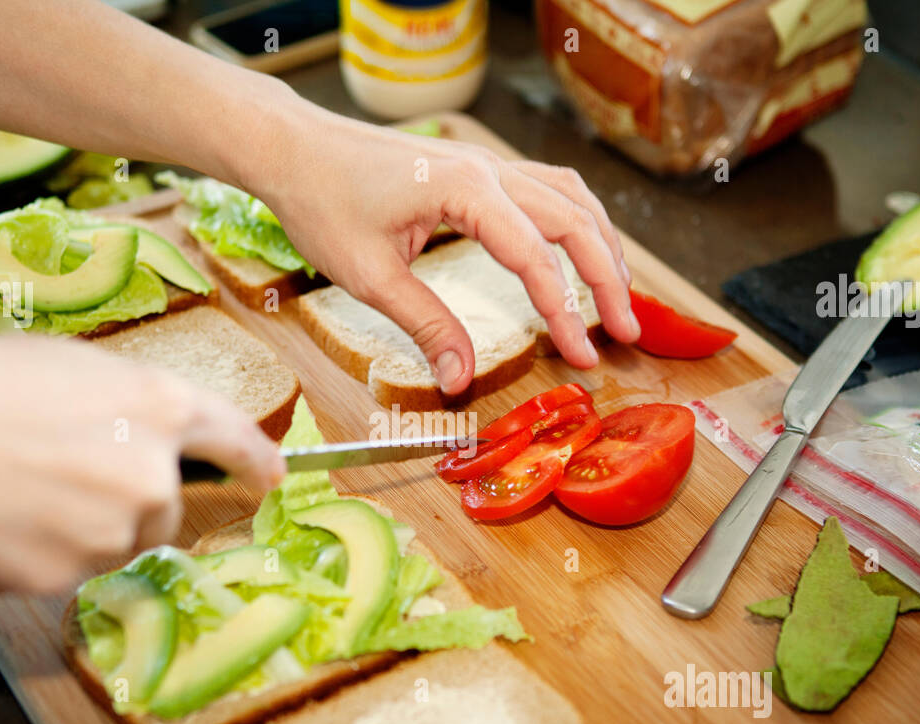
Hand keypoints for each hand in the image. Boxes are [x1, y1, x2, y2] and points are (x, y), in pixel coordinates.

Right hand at [0, 336, 282, 592]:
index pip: (235, 439)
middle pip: (165, 508)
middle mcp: (151, 475)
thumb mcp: (69, 367)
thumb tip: (144, 436)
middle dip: (128, 501)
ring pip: (115, 544)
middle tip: (60, 475)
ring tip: (16, 491)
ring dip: (81, 529)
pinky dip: (36, 556)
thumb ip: (126, 405)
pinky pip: (65, 572)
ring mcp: (111, 533)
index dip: (258, 460)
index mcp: (158, 406)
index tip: (273, 477)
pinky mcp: (65, 577)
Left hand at [248, 105, 638, 394]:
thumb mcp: (369, 276)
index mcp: (465, 190)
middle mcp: (488, 169)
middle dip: (607, 279)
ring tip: (618, 296)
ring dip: (601, 245)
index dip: (565, 313)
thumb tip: (460, 380)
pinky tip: (582, 250)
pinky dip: (577, 221)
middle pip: (574, 221)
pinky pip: (549, 188)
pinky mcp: (478, 168)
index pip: (536, 258)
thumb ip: (424, 326)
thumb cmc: (323, 202)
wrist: (295, 148)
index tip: (583, 357)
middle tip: (625, 334)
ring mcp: (486, 163)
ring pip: (571, 197)